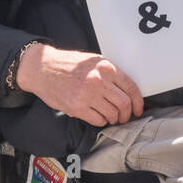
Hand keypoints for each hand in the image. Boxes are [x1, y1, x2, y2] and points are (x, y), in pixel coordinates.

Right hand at [15, 44, 143, 127]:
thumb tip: (125, 90)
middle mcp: (99, 81)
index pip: (131, 88)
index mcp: (106, 67)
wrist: (43, 68)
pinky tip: (98, 117)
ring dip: (113, 119)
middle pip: (124, 104)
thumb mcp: (93, 61)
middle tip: (124, 117)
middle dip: (127, 114)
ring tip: (110, 117)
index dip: (138, 102)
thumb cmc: (68, 64)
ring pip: (112, 114)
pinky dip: (101, 121)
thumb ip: (109, 73)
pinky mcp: (77, 107)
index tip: (138, 109)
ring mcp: (87, 95)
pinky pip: (97, 120)